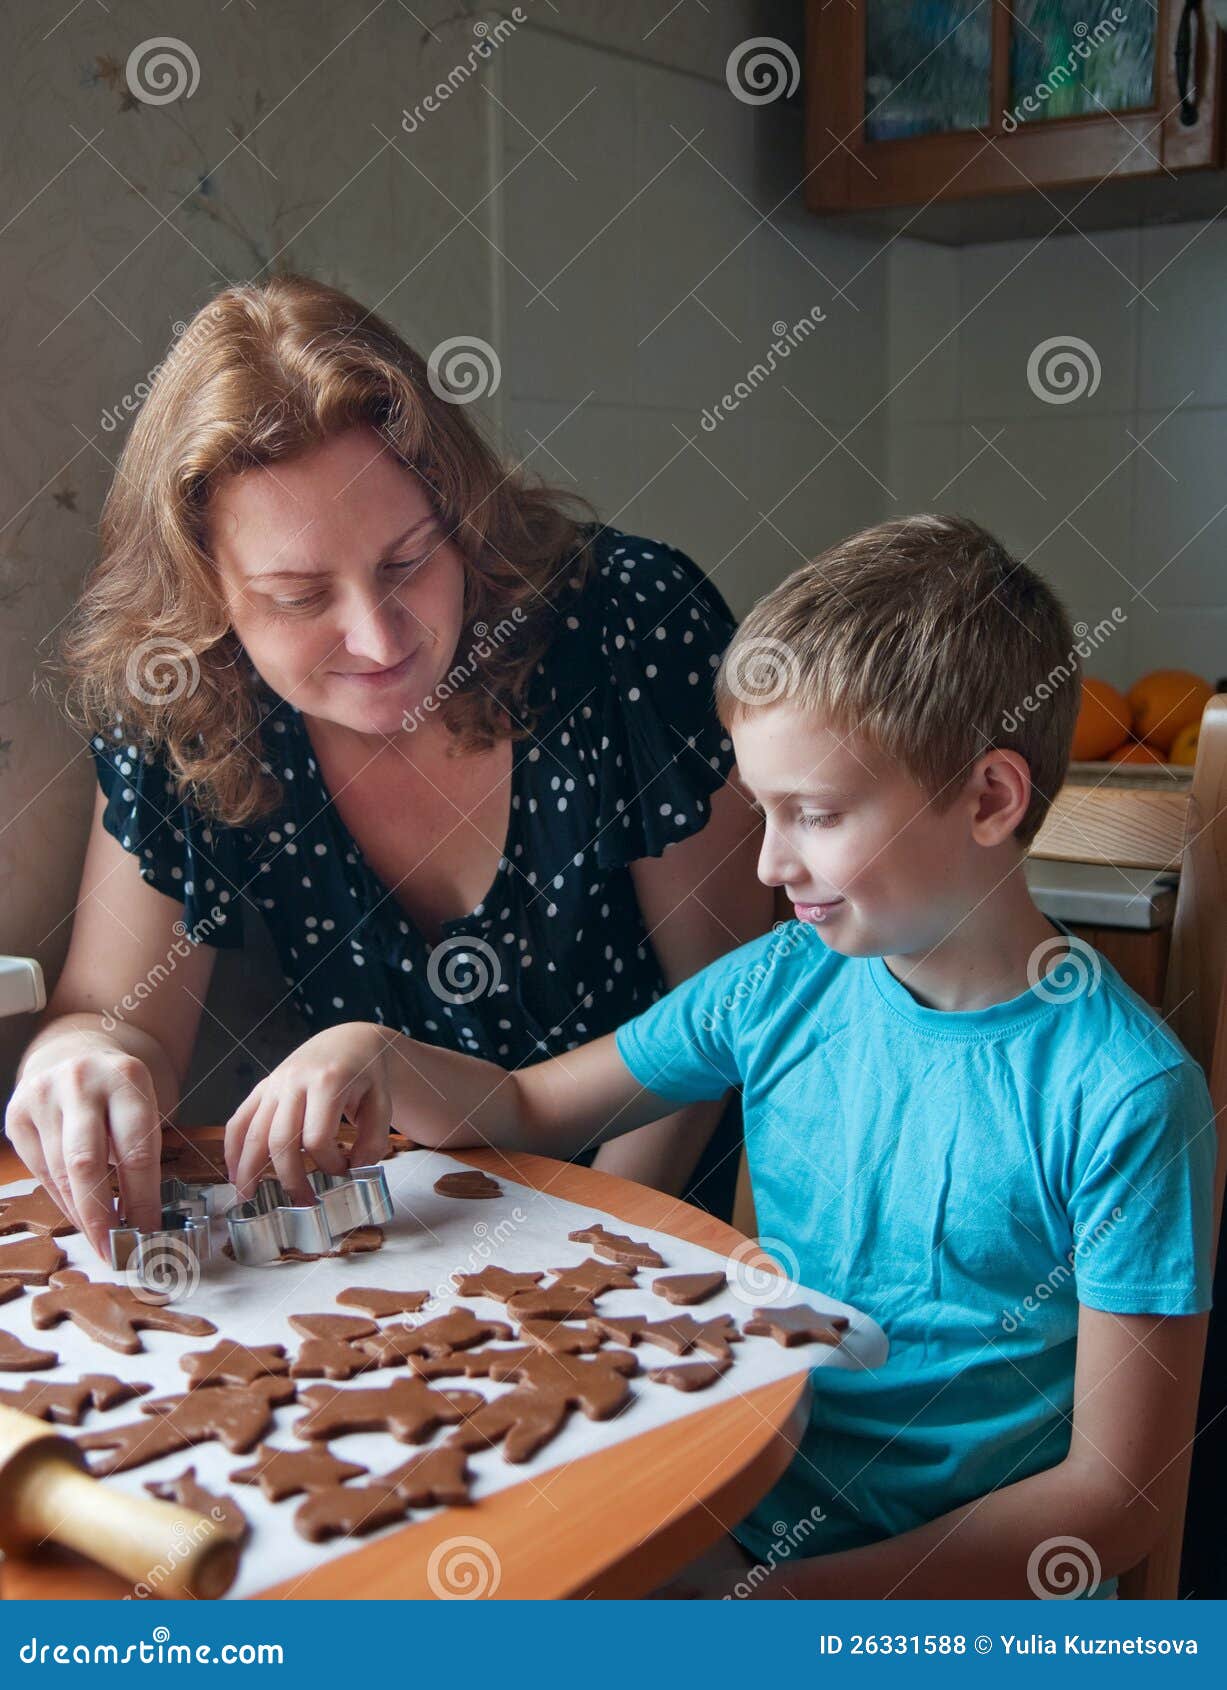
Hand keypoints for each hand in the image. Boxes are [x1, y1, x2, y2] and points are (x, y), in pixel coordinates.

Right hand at [4, 1039, 161, 1261]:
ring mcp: (43, 1097)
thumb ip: (142, 1152)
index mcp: (127, 1078)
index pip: (136, 1150)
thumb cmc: (118, 1093)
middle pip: (86, 1163)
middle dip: (100, 1215)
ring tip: (100, 1238)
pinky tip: (78, 1215)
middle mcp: (81, 1083)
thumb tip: (144, 1221)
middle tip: (114, 1250)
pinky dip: (62, 1199)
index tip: (149, 1233)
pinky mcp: (17, 1114)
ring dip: (81, 1213)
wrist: (73, 1054)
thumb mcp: (143, 1106)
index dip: (142, 1199)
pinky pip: (40, 1170)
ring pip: (60, 1172)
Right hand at [224, 1022, 391, 1202]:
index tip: (344, 1170)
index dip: (330, 1163)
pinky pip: (239, 1119)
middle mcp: (295, 1081)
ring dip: (247, 1169)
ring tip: (246, 1198)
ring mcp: (274, 1083)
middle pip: (280, 1139)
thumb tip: (355, 1170)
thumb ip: (374, 1139)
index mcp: (328, 1082)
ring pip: (253, 1132)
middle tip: (303, 1202)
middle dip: (289, 1177)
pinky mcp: (263, 1087)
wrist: (349, 1042)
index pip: (318, 1137)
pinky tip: (234, 1172)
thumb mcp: (382, 1102)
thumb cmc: (367, 1076)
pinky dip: (232, 1147)